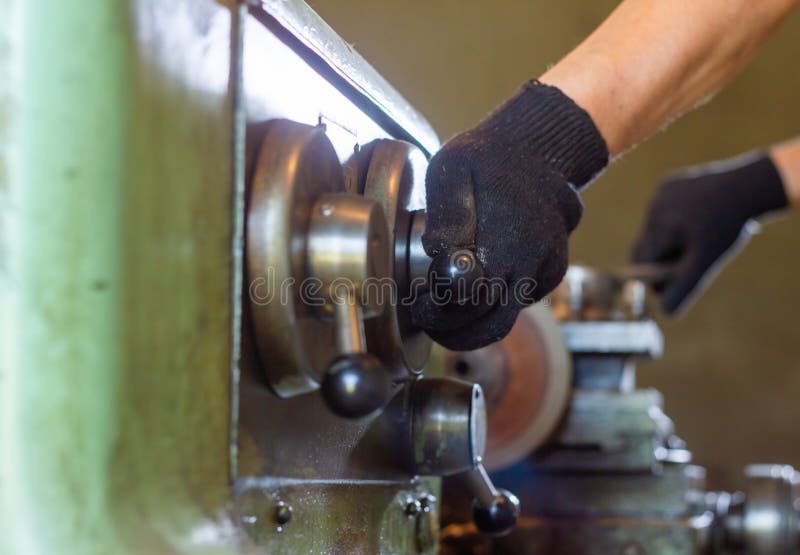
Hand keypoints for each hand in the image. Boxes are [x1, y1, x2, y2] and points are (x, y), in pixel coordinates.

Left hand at [413, 81, 607, 350]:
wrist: (536, 150)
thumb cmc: (485, 159)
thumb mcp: (453, 168)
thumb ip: (447, 212)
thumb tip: (440, 253)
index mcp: (507, 238)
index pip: (469, 299)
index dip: (440, 312)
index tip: (418, 308)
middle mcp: (532, 260)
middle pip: (490, 323)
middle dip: (453, 330)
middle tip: (425, 321)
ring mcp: (546, 270)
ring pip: (505, 320)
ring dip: (471, 325)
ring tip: (440, 313)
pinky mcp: (551, 273)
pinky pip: (519, 304)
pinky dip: (493, 307)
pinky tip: (471, 290)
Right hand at [632, 153, 787, 313]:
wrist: (749, 185)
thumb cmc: (727, 226)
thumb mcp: (706, 261)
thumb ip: (684, 287)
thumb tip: (666, 312)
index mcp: (659, 227)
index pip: (642, 263)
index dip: (655, 277)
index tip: (674, 280)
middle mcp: (653, 208)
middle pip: (645, 246)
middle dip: (662, 258)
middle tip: (686, 261)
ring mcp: (659, 194)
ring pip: (653, 229)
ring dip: (669, 239)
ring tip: (696, 238)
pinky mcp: (668, 183)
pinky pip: (662, 211)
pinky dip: (674, 220)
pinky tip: (695, 219)